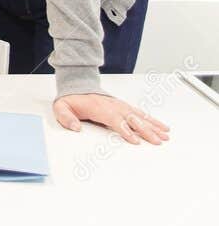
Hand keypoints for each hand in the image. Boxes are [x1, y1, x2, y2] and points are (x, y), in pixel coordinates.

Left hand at [53, 93, 169, 144]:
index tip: (135, 140)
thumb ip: (66, 117)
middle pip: (131, 119)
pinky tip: (163, 128)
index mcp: (99, 107)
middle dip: (145, 130)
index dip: (125, 129)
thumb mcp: (61, 107)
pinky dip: (153, 120)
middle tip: (157, 141)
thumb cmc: (71, 99)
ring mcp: (120, 106)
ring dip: (153, 126)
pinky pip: (141, 113)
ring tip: (165, 136)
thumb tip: (75, 128)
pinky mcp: (125, 107)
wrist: (78, 84)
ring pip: (139, 116)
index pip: (114, 119)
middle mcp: (113, 106)